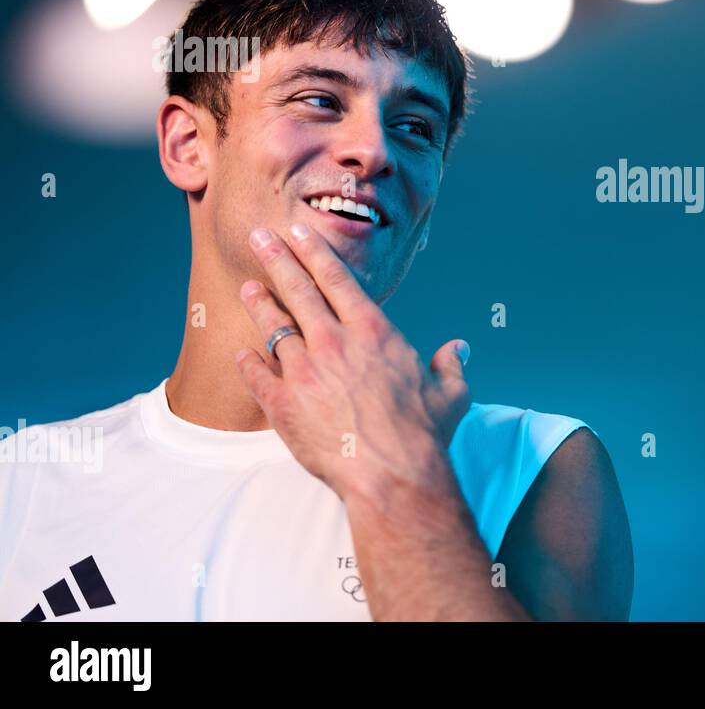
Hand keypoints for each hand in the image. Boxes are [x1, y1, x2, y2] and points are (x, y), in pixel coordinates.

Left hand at [233, 222, 470, 502]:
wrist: (393, 475)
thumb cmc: (424, 434)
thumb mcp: (450, 393)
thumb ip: (450, 365)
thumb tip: (459, 350)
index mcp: (373, 331)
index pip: (337, 279)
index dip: (315, 252)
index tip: (298, 233)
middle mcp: (334, 342)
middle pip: (299, 290)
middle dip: (277, 258)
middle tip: (260, 235)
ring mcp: (304, 372)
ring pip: (274, 327)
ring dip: (260, 303)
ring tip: (247, 286)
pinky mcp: (282, 404)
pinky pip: (256, 375)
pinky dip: (248, 361)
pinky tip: (241, 351)